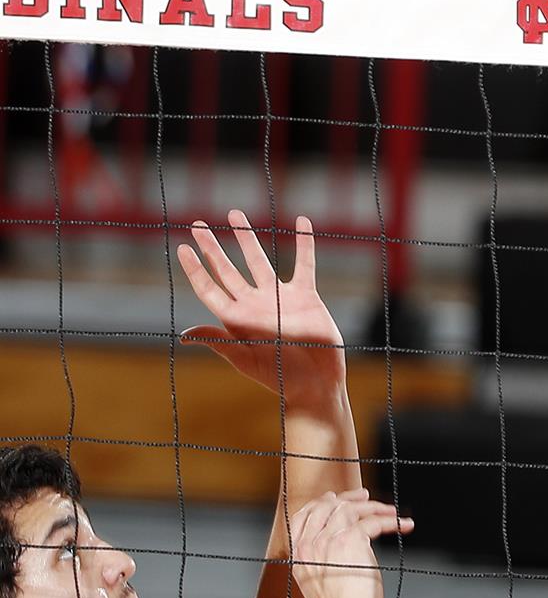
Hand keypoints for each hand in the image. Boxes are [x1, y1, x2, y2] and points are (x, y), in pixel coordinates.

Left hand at [177, 210, 345, 405]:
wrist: (316, 382)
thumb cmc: (279, 375)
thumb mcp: (245, 357)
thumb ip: (219, 341)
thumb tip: (185, 335)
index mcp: (235, 319)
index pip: (209, 288)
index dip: (195, 269)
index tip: (183, 247)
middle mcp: (254, 304)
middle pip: (227, 269)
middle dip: (212, 247)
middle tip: (198, 224)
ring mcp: (279, 298)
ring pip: (260, 260)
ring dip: (247, 237)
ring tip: (236, 214)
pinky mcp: (305, 296)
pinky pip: (304, 263)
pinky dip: (304, 243)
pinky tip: (302, 222)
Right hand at [285, 488, 409, 597]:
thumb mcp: (320, 580)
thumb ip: (326, 557)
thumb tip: (349, 537)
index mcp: (298, 555)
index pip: (301, 517)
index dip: (319, 504)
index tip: (333, 498)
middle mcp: (308, 544)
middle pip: (325, 506)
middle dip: (346, 498)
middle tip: (366, 496)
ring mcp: (326, 540)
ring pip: (350, 509)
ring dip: (375, 507)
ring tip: (392, 512)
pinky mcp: (350, 539)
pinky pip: (373, 521)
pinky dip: (391, 520)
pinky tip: (403, 524)